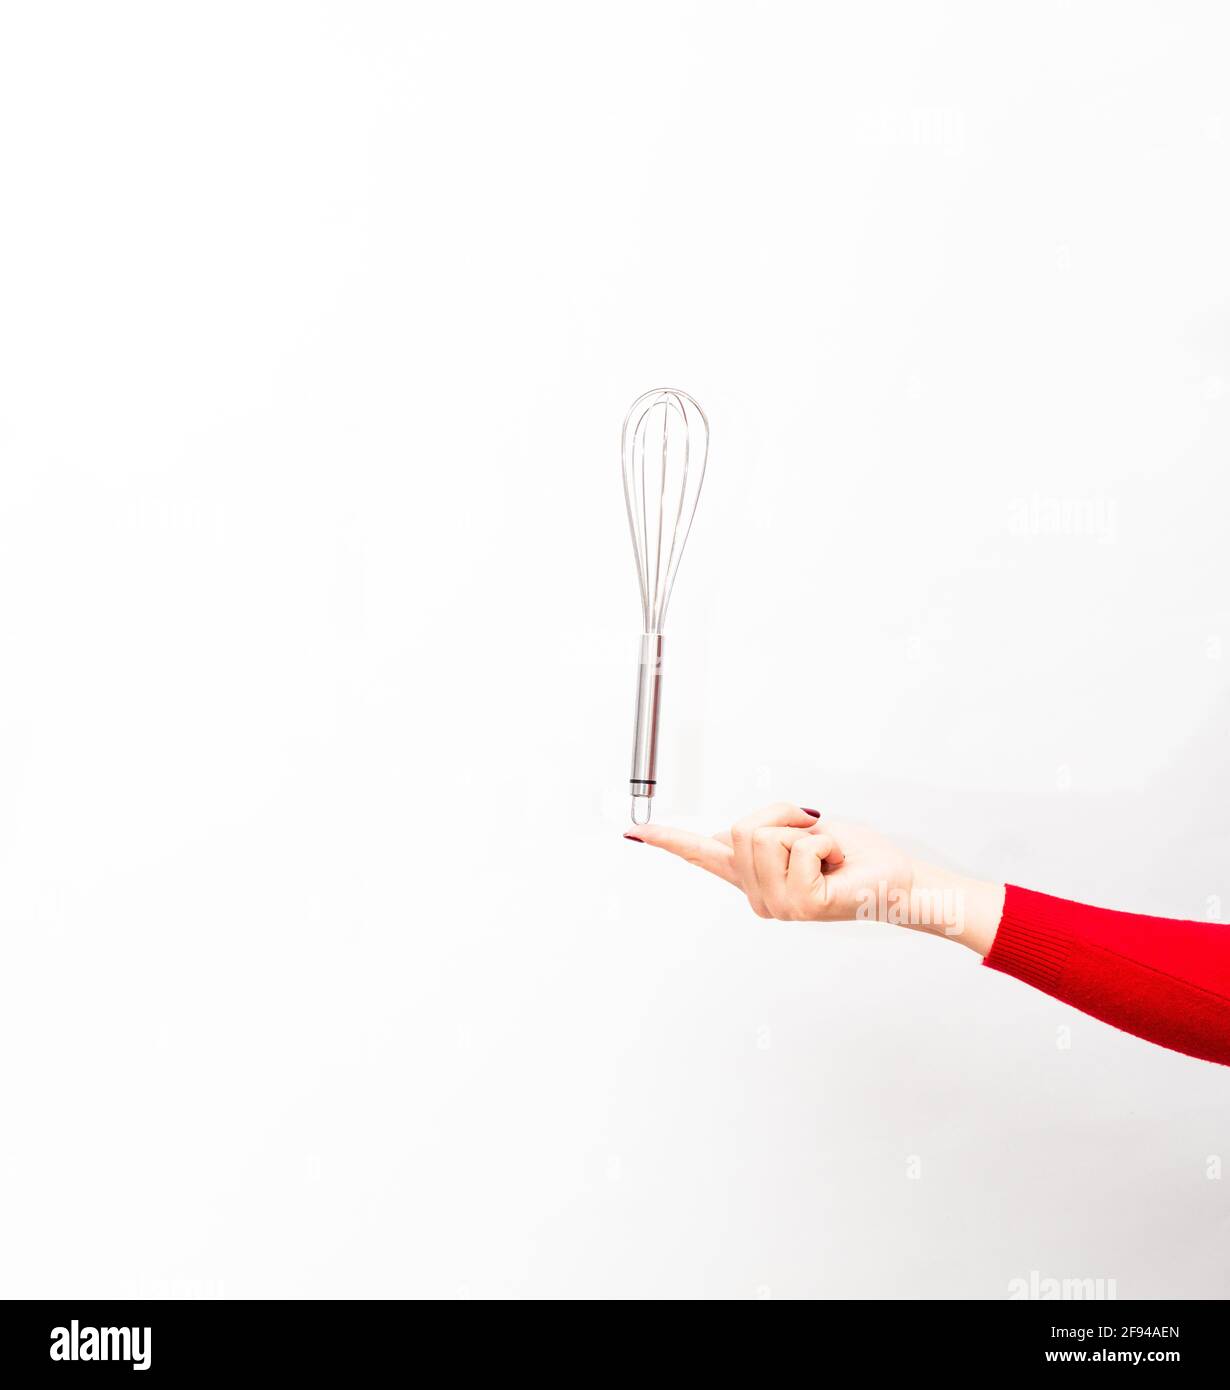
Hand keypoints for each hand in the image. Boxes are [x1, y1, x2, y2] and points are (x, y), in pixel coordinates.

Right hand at [626, 801, 1003, 955]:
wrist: (898, 881)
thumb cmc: (856, 858)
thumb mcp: (800, 832)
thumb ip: (761, 834)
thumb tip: (720, 834)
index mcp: (753, 877)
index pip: (700, 854)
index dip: (666, 841)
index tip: (632, 832)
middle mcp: (758, 897)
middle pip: (741, 827)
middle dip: (781, 815)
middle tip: (816, 834)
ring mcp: (777, 906)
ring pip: (765, 834)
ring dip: (805, 830)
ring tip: (828, 854)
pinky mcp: (801, 906)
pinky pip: (799, 846)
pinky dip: (826, 843)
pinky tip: (838, 867)